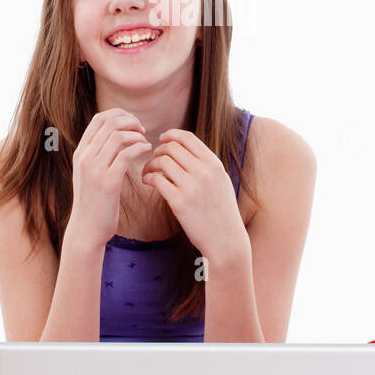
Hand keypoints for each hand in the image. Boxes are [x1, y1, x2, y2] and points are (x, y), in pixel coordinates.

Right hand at [68, 108, 151, 248]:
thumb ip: (98, 155)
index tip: (133, 123)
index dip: (120, 115)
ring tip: (146, 143)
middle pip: (110, 123)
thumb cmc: (93, 201)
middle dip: (131, 122)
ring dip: (137, 136)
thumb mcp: (89, 174)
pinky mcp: (107, 181)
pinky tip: (147, 152)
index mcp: (81, 152)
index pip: (99, 119)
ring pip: (118, 136)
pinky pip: (126, 154)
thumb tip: (115, 137)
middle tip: (142, 131)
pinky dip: (140, 148)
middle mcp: (85, 157)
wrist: (86, 229)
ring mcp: (94, 169)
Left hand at [140, 128, 248, 264]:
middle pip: (171, 148)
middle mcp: (204, 172)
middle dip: (158, 151)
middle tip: (153, 160)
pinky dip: (149, 178)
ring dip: (150, 164)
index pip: (187, 138)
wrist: (225, 239)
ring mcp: (192, 187)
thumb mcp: (220, 181)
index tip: (162, 139)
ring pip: (161, 162)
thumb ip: (206, 164)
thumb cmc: (221, 211)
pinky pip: (157, 180)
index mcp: (214, 164)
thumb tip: (185, 148)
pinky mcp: (179, 202)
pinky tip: (148, 182)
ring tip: (148, 172)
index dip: (171, 134)